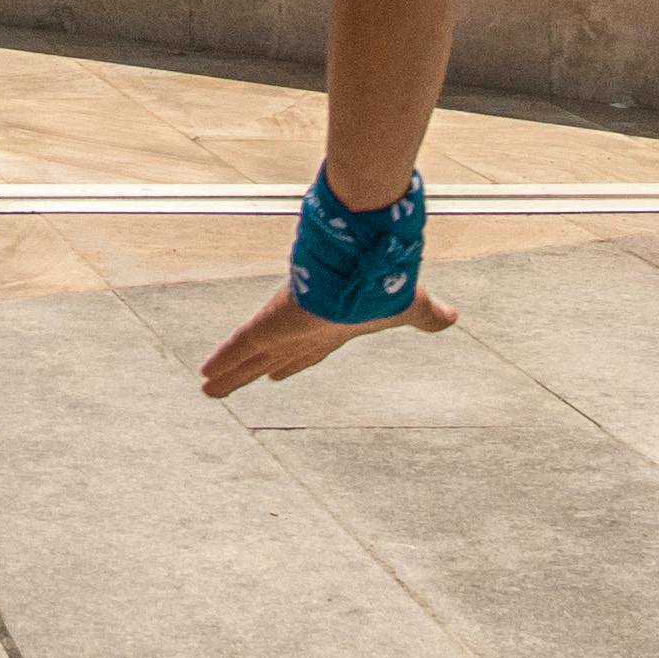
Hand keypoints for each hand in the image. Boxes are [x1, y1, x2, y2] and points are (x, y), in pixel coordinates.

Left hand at [197, 280, 452, 397]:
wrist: (371, 269)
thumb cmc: (388, 285)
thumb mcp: (409, 306)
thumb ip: (426, 314)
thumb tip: (454, 316)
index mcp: (332, 326)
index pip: (306, 348)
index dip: (291, 361)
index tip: (274, 372)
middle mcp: (303, 328)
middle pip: (271, 356)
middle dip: (251, 371)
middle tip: (229, 384)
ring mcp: (283, 326)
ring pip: (248, 355)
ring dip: (228, 373)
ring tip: (207, 388)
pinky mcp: (268, 324)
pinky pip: (239, 346)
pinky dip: (222, 361)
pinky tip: (204, 376)